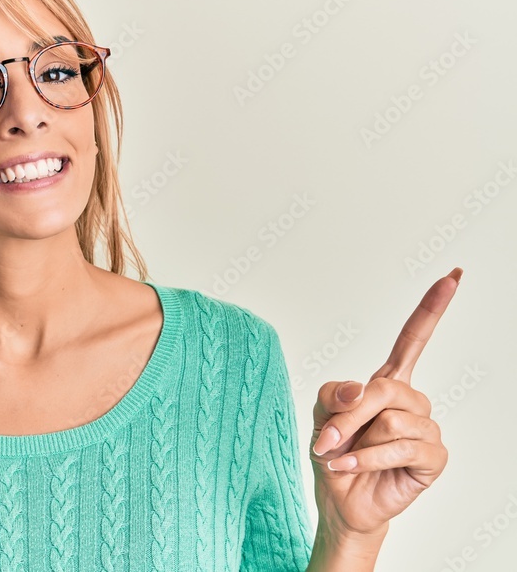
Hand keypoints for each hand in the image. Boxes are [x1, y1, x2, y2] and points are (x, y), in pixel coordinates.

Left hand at [309, 267, 459, 540]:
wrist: (339, 499)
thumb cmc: (334, 451)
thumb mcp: (320, 413)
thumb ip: (334, 394)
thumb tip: (361, 392)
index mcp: (388, 382)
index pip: (413, 339)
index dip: (432, 308)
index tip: (454, 275)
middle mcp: (412, 401)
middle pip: (383, 389)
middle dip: (347, 415)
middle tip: (326, 438)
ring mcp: (426, 427)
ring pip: (390, 420)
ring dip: (355, 441)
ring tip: (344, 456)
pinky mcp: (432, 457)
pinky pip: (399, 447)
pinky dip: (366, 458)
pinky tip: (352, 467)